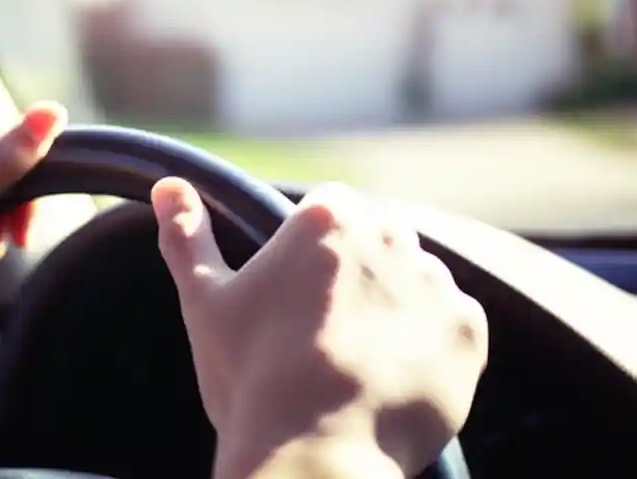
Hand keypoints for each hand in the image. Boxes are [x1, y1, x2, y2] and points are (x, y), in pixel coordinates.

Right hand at [150, 180, 487, 478]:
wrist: (315, 457)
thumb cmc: (251, 378)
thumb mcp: (205, 302)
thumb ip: (187, 236)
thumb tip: (167, 185)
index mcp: (327, 221)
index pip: (330, 206)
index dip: (312, 247)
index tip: (298, 291)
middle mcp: (390, 239)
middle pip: (378, 238)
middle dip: (358, 270)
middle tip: (324, 330)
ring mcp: (435, 285)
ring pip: (417, 278)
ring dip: (397, 302)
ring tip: (358, 358)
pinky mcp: (468, 332)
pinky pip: (456, 320)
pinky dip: (432, 341)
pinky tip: (392, 372)